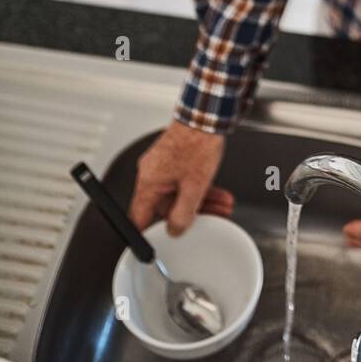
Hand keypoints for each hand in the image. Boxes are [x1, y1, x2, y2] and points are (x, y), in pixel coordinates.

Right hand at [129, 120, 230, 236]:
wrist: (207, 116)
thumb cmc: (197, 142)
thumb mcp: (194, 186)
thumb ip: (183, 213)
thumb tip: (175, 230)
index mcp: (149, 183)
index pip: (139, 218)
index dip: (148, 235)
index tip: (159, 244)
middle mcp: (152, 174)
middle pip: (165, 207)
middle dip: (190, 215)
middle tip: (210, 219)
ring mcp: (163, 167)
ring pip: (178, 195)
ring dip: (200, 203)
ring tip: (221, 206)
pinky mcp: (174, 160)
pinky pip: (184, 182)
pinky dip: (199, 190)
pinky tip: (218, 194)